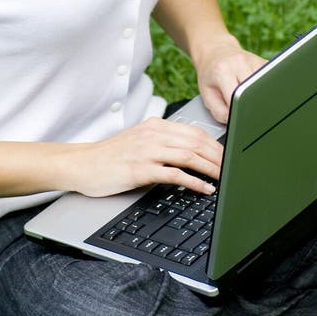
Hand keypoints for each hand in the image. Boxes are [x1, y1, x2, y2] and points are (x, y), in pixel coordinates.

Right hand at [64, 118, 222, 197]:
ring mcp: (147, 151)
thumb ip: (162, 143)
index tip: (229, 156)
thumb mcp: (139, 141)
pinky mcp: (140, 170)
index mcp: (155, 126)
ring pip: (189, 156)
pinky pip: (174, 174)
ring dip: (211, 168)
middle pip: (196, 142)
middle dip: (219, 156)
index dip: (216, 145)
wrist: (82, 164)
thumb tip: (191, 153)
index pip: (194, 132)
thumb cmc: (110, 156)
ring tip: (225, 178)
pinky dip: (194, 182)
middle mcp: (153, 135)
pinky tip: (204, 189)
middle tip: (234, 168)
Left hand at [194, 34, 266, 122]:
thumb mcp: (206, 95)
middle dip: (251, 105)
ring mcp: (255, 61)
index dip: (239, 111)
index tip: (240, 120)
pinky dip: (264, 90)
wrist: (216, 51)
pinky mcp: (266, 63)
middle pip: (253, 92)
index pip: (236, 97)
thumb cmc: (210, 76)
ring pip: (264, 88)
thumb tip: (238, 123)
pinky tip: (255, 89)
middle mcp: (241, 63)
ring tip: (248, 97)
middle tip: (246, 111)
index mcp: (223, 71)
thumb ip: (220, 112)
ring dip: (258, 97)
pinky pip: (270, 81)